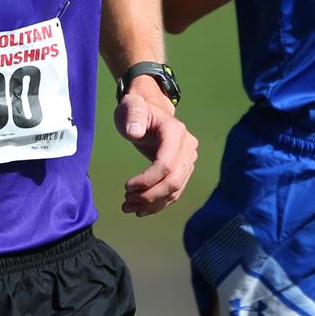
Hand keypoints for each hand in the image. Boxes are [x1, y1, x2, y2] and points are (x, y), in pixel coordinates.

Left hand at [114, 77, 197, 215]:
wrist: (148, 112)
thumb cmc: (136, 109)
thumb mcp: (130, 106)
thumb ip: (133, 114)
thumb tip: (135, 133)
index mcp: (175, 132)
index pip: (166, 164)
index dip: (147, 180)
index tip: (126, 187)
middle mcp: (188, 146)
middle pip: (173, 181)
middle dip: (149, 196)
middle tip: (126, 202)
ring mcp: (188, 159)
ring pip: (175, 190)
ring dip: (152, 204)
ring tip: (128, 208)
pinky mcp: (184, 169)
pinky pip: (175, 192)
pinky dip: (159, 203)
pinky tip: (141, 210)